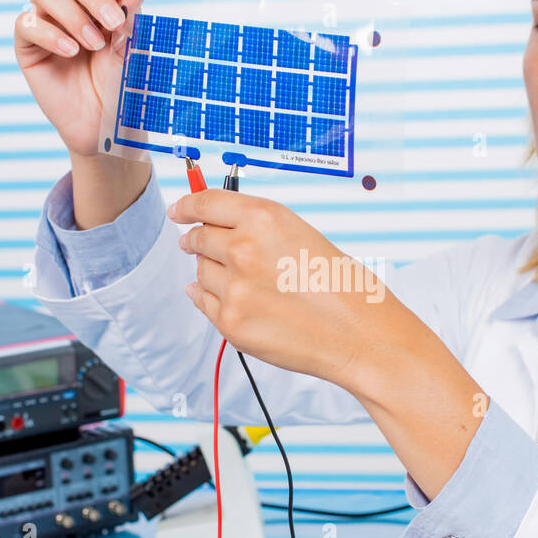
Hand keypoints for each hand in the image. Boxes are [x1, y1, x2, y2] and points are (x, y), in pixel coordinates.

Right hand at [14, 0, 149, 158]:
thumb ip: (133, 21)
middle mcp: (74, 3)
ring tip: (92, 44)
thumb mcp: (133, 55)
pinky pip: (26, 23)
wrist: (106, 128)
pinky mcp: (28, 45)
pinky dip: (50, 33)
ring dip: (71, 12)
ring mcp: (48, 21)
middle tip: (113, 24)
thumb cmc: (122, 90)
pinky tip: (71, 52)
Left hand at [168, 189, 395, 391]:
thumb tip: (220, 233)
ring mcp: (233, 287)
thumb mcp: (302, 236)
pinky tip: (232, 301)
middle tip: (198, 245)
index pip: (206, 203)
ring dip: (212, 273)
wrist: (358, 334)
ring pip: (200, 272)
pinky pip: (204, 303)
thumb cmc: (343, 287)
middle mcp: (243, 248)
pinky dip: (211, 299)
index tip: (179, 210)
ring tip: (245, 283)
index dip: (187, 205)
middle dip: (197, 241)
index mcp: (264, 219)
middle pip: (198, 238)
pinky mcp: (230, 322)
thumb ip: (258, 230)